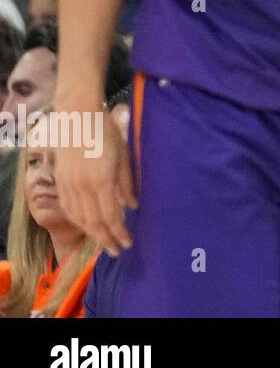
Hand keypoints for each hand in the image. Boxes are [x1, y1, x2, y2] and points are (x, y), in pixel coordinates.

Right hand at [55, 104, 135, 256]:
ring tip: (104, 241)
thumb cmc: (107, 132)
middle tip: (117, 251)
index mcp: (101, 181)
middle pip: (93, 222)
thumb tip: (132, 207)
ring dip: (91, 232)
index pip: (110, 217)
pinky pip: (67, 206)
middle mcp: (82, 187)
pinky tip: (86, 223)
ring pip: (78, 217)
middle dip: (106, 239)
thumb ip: (126, 184)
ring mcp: (68, 184)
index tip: (128, 244)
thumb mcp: (123, 156)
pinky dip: (77, 219)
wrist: (78, 115)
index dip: (119, 233)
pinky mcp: (60, 180)